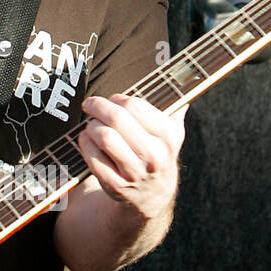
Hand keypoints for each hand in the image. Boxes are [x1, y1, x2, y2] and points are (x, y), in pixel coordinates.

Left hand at [76, 93, 183, 222]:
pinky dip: (85, 145)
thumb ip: (175, 106)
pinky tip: (87, 141)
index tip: (112, 99)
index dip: (118, 99)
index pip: (135, 106)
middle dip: (98, 107)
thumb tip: (186, 75)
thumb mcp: (173, 132)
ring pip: (104, 137)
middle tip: (90, 104)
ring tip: (92, 125)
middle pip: (117, 120)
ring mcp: (135, 172)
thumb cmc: (158, 153)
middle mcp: (154, 155)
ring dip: (91, 126)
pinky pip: (93, 158)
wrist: (152, 195)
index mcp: (169, 136)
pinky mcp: (116, 185)